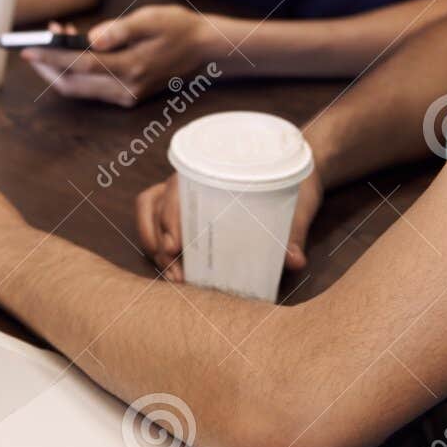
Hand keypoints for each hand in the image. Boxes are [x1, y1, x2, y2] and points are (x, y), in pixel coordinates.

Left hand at [22, 5, 216, 106]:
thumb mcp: (151, 19)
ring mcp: (126, 95)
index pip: (80, 66)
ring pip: (79, 88)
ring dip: (59, 68)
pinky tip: (72, 48)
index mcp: (131, 68)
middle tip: (32, 43)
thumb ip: (120, 30)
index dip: (51, 58)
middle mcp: (126, 89)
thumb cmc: (177, 27)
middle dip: (47, 66)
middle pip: (73, 84)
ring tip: (53, 37)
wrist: (204, 48)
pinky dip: (75, 71)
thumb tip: (91, 38)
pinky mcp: (126, 95)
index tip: (27, 49)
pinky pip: (91, 87)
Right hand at [135, 168, 324, 278]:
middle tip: (178, 276)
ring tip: (173, 276)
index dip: (170, 219)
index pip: (176, 192)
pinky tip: (172, 266)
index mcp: (212, 171)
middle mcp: (192, 177)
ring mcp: (184, 190)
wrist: (294, 172)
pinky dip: (155, 241)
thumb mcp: (297, 207)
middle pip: (158, 207)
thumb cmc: (292, 186)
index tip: (174, 247)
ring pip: (149, 211)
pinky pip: (155, 217)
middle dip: (161, 243)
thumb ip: (293, 232)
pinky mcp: (184, 204)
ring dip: (153, 244)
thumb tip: (295, 261)